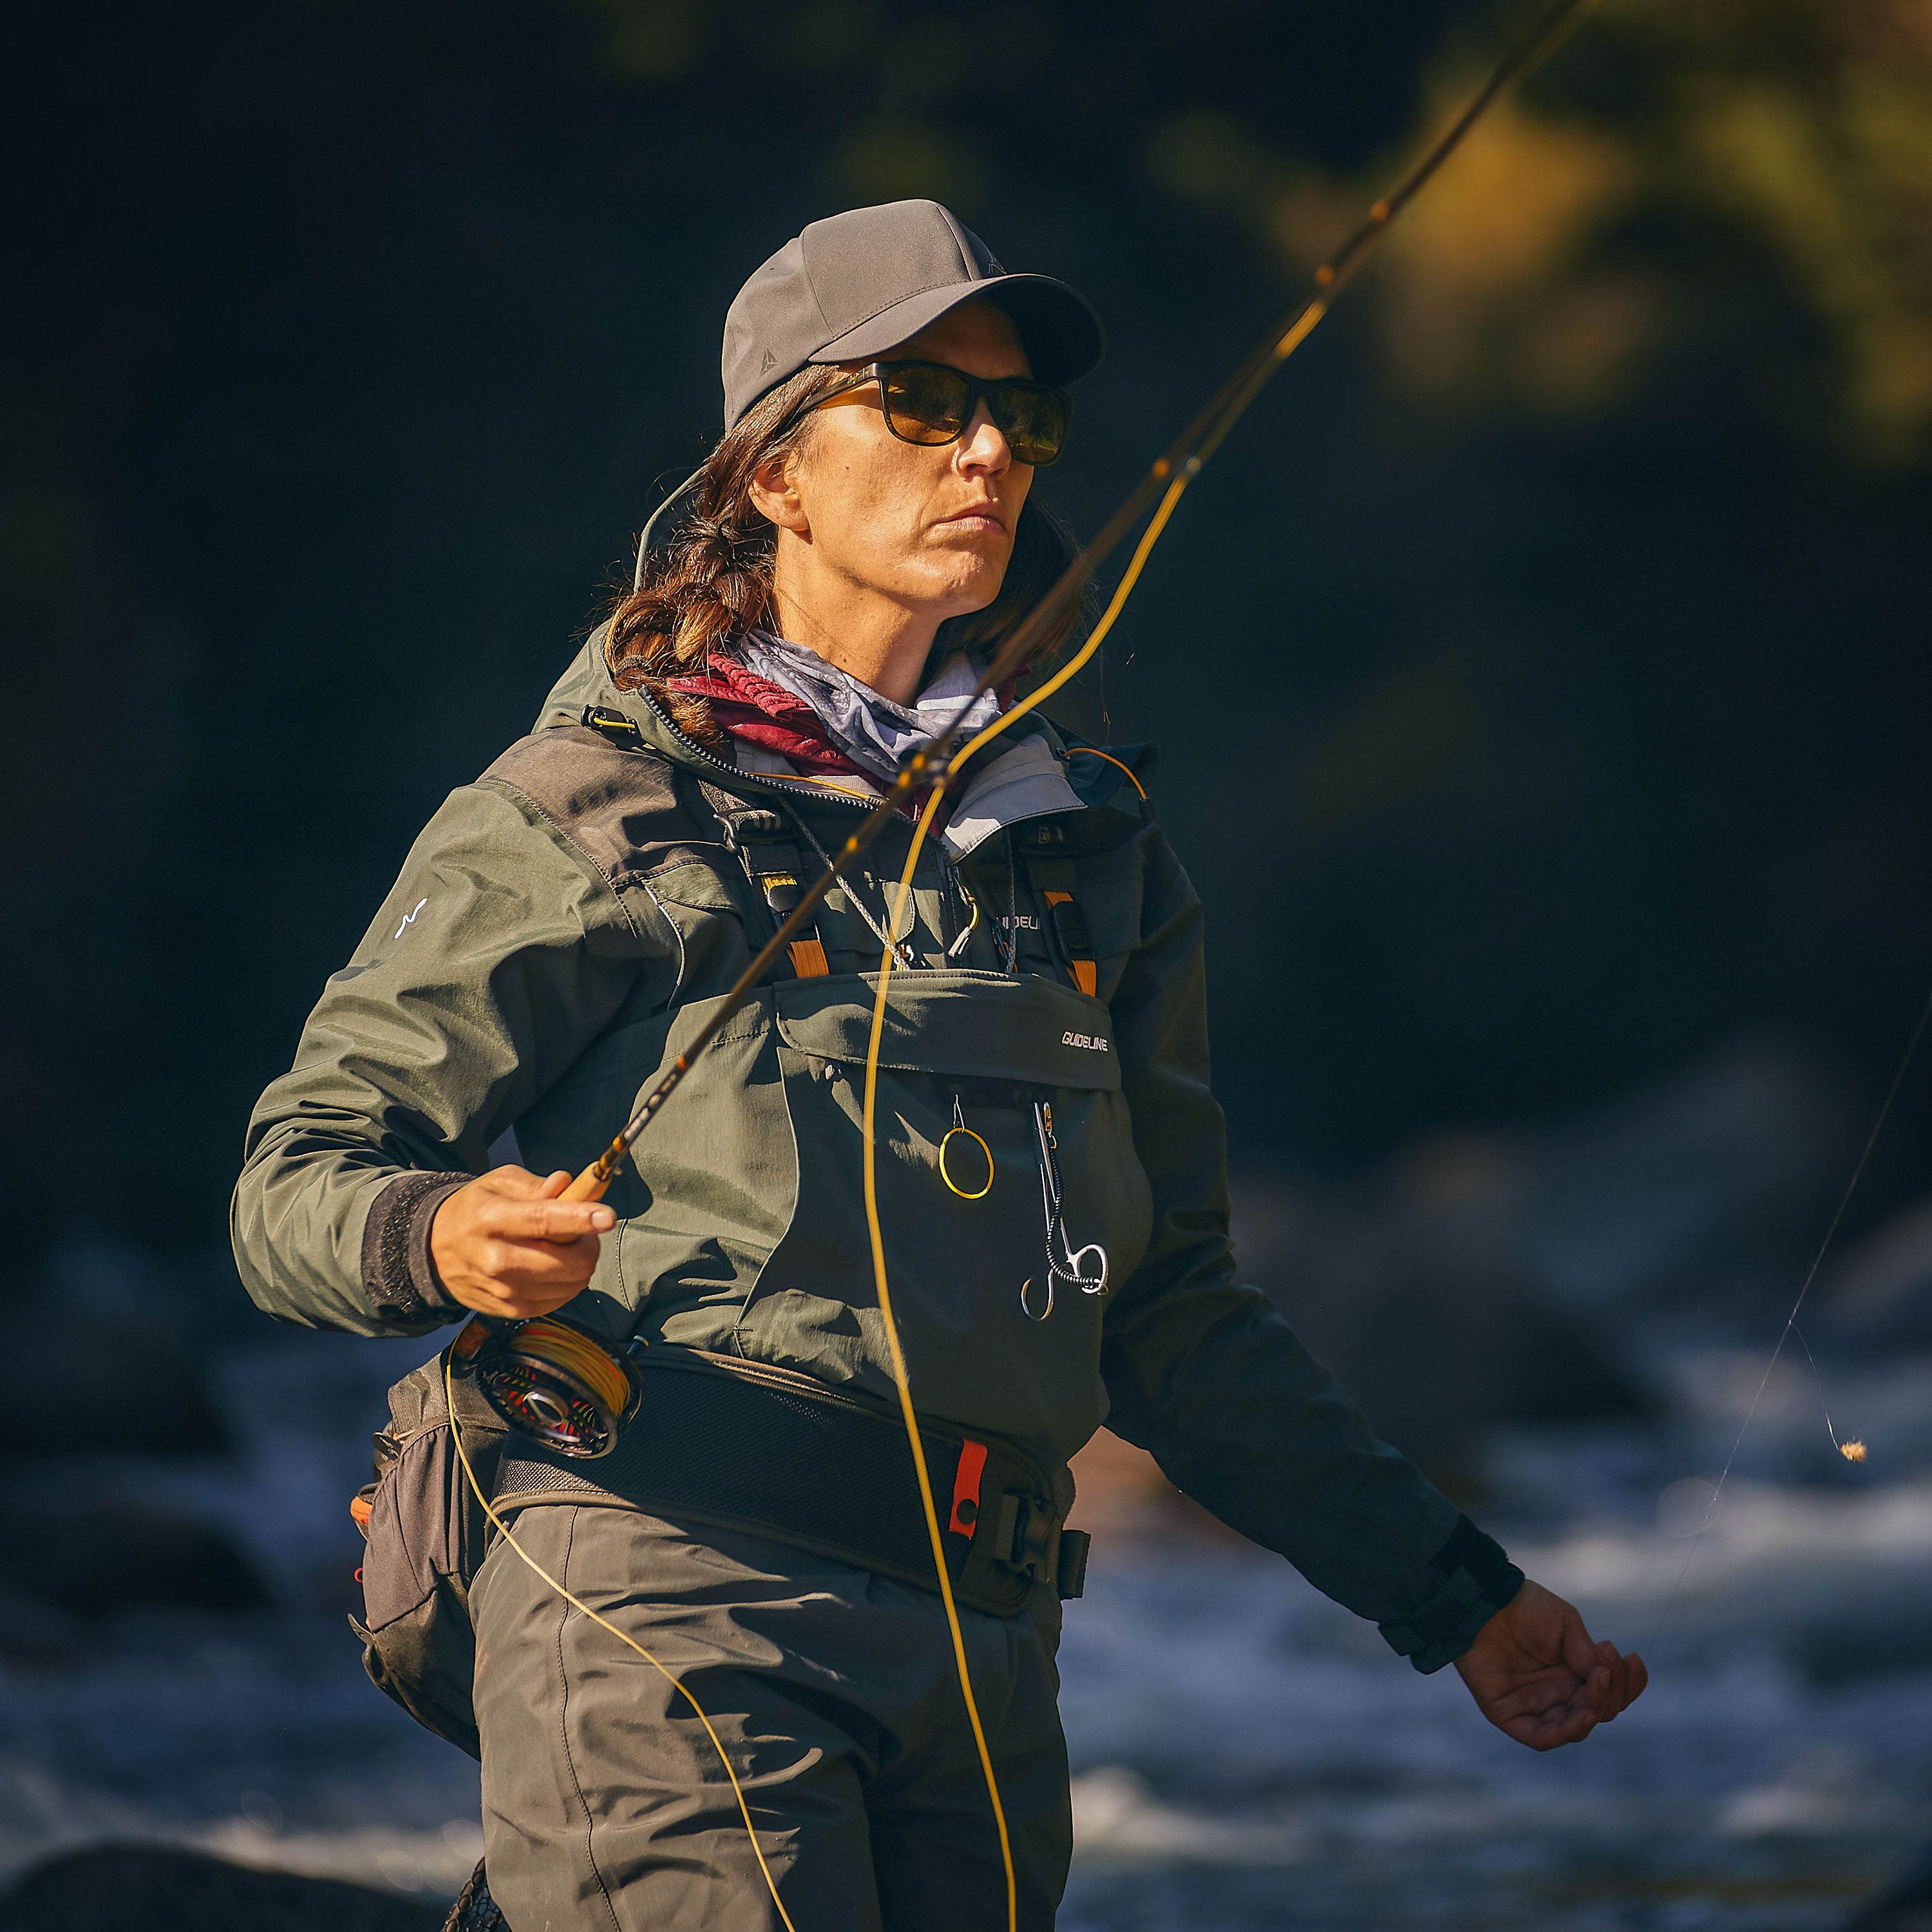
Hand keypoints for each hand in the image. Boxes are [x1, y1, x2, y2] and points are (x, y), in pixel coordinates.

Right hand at [428, 1166, 614, 1318]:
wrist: (434, 1252)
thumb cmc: (475, 1209)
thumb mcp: (499, 1183)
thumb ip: (536, 1185)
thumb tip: (565, 1185)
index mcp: (492, 1219)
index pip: (541, 1220)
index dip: (578, 1219)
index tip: (607, 1216)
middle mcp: (495, 1259)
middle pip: (564, 1262)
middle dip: (588, 1245)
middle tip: (583, 1231)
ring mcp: (503, 1290)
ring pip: (569, 1283)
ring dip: (581, 1264)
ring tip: (565, 1248)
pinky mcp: (510, 1310)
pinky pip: (559, 1300)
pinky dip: (568, 1283)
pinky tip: (554, 1267)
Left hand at [1453, 1578, 1646, 1750]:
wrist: (1483, 1600)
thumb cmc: (1522, 1606)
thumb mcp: (1565, 1624)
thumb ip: (1586, 1655)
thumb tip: (1604, 1679)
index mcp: (1572, 1672)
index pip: (1609, 1692)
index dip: (1628, 1684)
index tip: (1633, 1658)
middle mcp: (1556, 1692)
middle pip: (1597, 1711)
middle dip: (1612, 1692)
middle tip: (1605, 1664)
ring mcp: (1533, 1705)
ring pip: (1574, 1728)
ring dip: (1594, 1712)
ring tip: (1599, 1685)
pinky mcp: (1509, 1715)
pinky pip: (1541, 1737)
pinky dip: (1565, 1732)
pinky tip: (1583, 1714)